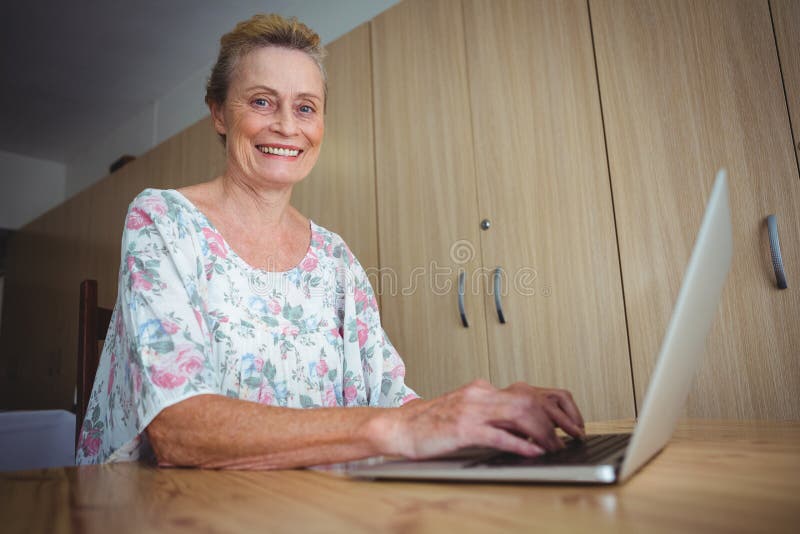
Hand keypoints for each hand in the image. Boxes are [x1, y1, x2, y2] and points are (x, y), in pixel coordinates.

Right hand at [380, 379, 584, 459]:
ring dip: (543, 432)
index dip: (555, 406)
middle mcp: (480, 394)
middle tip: (571, 436)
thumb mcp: (468, 413)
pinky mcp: (463, 429)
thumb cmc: (432, 424)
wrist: (400, 427)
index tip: (570, 423)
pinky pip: (498, 435)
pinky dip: (520, 444)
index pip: (529, 391)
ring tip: (555, 447)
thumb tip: (528, 430)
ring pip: (519, 414)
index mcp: (482, 389)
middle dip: (556, 419)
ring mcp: (471, 410)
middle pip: (530, 399)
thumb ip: (494, 416)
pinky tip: (533, 452)